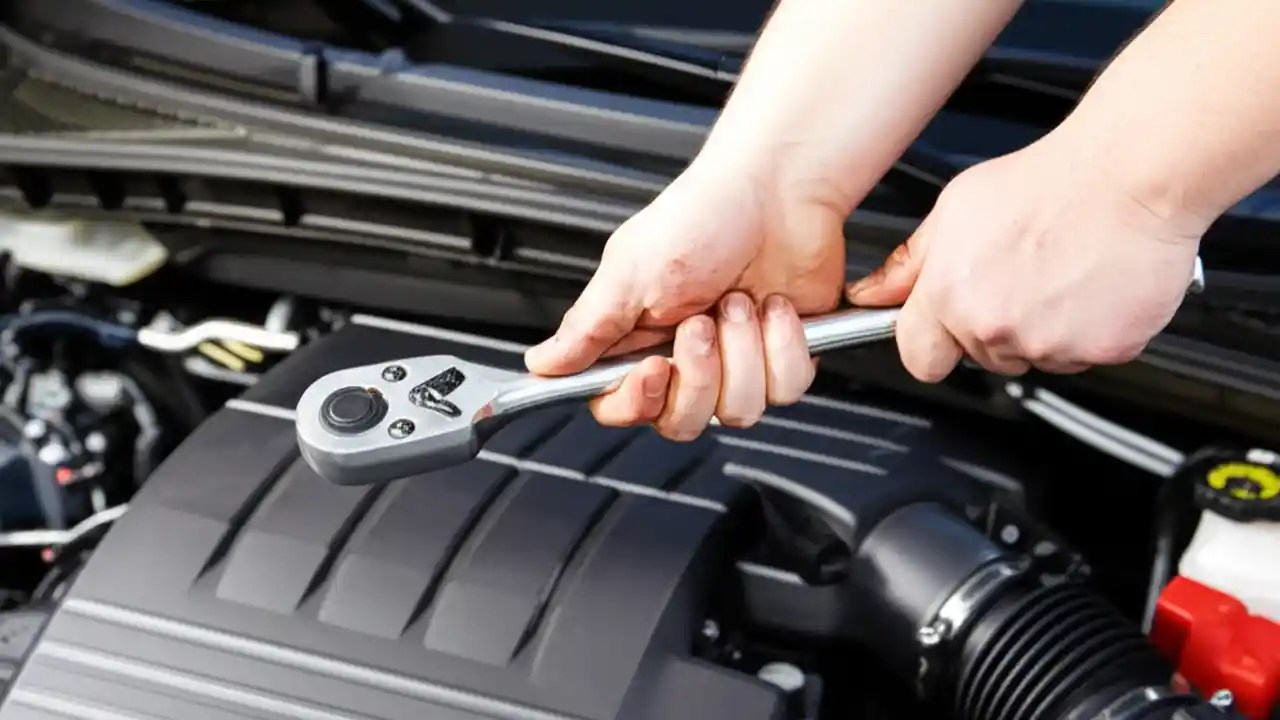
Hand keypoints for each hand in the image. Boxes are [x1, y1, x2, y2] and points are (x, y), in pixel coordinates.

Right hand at [523, 160, 847, 439]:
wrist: (781, 189)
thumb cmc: (706, 214)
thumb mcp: (631, 271)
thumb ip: (586, 328)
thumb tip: (540, 364)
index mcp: (636, 337)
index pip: (619, 405)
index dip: (636, 400)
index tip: (654, 368)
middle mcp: (684, 356)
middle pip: (682, 421)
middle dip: (698, 374)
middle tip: (701, 320)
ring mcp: (736, 361)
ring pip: (737, 410)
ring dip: (743, 352)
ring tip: (741, 301)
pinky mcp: (783, 357)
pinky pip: (786, 388)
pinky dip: (783, 344)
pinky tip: (776, 307)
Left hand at [847, 131, 1207, 380]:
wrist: (1132, 174)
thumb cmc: (1051, 182)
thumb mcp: (955, 209)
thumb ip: (909, 264)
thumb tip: (872, 294)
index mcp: (950, 295)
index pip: (918, 357)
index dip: (932, 341)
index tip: (944, 326)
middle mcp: (995, 326)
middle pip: (981, 355)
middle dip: (995, 325)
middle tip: (1021, 274)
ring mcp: (1049, 344)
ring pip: (1035, 357)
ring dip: (1044, 329)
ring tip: (1061, 272)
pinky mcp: (1102, 350)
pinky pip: (1086, 356)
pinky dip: (1092, 330)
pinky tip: (1092, 284)